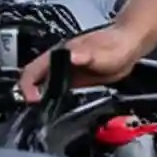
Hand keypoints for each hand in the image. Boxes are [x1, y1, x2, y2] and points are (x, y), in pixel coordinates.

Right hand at [16, 24, 144, 102]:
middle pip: (34, 78)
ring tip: (40, 112)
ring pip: (43, 83)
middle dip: (27, 93)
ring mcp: (67, 69)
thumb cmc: (115, 44)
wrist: (130, 44)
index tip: (32, 100)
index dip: (27, 86)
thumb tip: (71, 56)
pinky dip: (51, 98)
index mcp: (60, 54)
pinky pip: (57, 88)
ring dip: (38, 96)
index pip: (33, 70)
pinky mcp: (75, 78)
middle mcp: (60, 61)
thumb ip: (85, 55)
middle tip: (33, 110)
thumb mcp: (99, 52)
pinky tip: (56, 106)